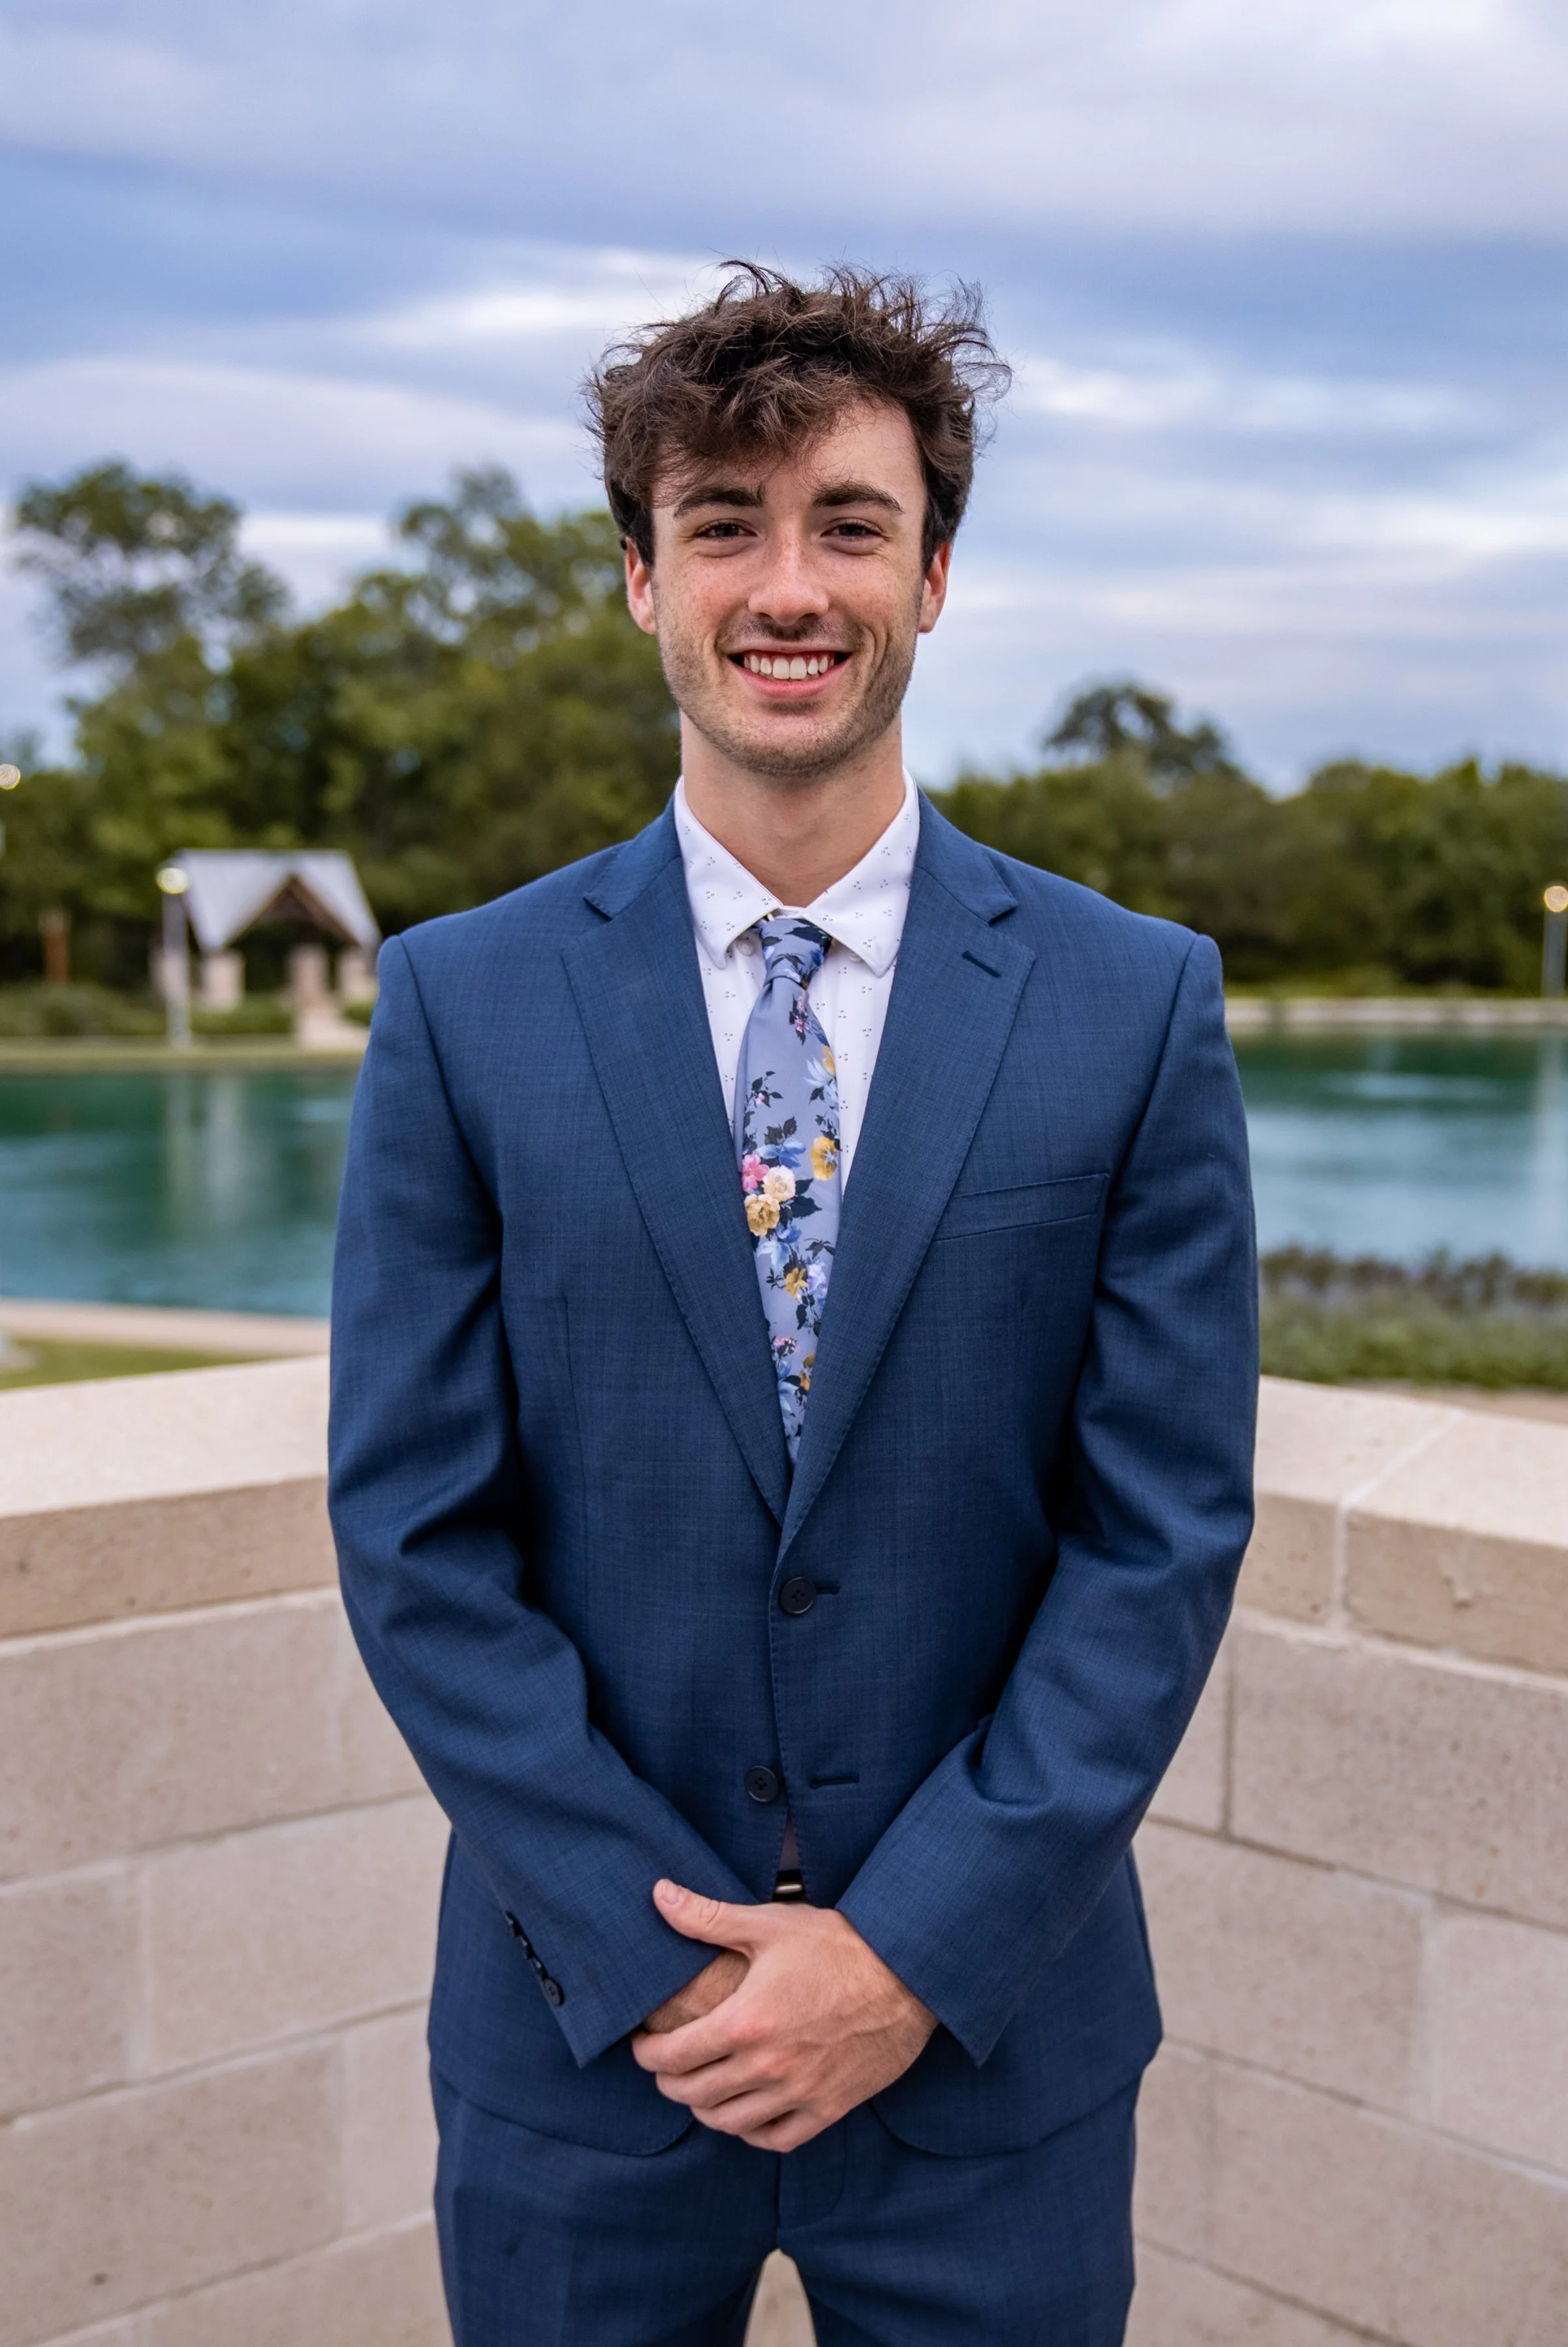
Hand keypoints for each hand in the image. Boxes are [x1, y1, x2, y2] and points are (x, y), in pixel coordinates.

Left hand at [630, 1879, 935, 2150]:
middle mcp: (767, 2067)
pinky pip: (775, 2138)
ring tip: (699, 2086)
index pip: (672, 2056)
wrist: (908, 1974)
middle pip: (694, 2094)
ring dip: (704, 2108)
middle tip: (665, 2064)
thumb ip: (707, 1917)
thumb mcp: (768, 1924)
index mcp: (745, 2022)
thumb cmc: (837, 1943)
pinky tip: (745, 2111)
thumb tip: (657, 1895)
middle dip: (668, 2081)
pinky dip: (751, 2131)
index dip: (647, 2053)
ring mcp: (799, 2093)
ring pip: (729, 2122)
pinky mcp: (829, 2108)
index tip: (642, 2043)